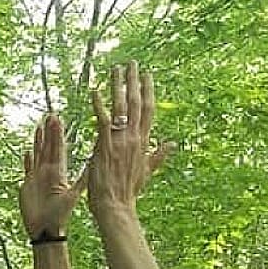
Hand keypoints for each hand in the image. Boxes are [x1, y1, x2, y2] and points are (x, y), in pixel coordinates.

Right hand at [19, 113, 85, 239]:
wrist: (45, 230)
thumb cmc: (60, 215)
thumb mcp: (72, 195)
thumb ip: (81, 180)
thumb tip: (94, 165)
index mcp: (59, 173)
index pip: (58, 149)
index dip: (57, 134)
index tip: (58, 120)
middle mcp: (49, 172)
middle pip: (48, 148)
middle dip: (49, 132)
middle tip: (50, 115)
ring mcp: (38, 177)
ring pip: (38, 154)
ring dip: (38, 141)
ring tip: (39, 126)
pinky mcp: (27, 185)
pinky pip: (27, 169)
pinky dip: (27, 160)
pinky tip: (26, 151)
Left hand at [87, 61, 174, 215]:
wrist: (116, 205)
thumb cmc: (128, 191)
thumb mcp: (147, 171)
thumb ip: (158, 155)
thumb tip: (172, 143)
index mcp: (144, 142)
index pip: (149, 110)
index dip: (149, 91)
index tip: (147, 75)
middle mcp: (134, 137)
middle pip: (137, 103)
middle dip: (134, 81)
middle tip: (132, 63)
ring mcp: (120, 140)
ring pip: (121, 107)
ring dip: (118, 86)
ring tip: (115, 69)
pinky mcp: (105, 145)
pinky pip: (102, 120)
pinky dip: (99, 105)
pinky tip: (95, 91)